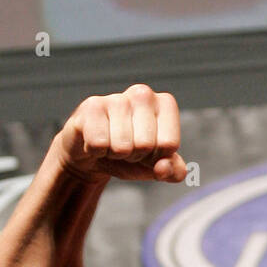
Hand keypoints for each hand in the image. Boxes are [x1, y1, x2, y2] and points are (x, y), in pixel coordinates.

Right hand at [55, 84, 186, 182]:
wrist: (94, 154)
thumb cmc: (131, 155)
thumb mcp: (158, 167)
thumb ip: (174, 172)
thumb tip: (162, 168)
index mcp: (165, 104)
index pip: (169, 144)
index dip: (157, 156)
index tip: (149, 149)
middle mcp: (143, 94)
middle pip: (146, 144)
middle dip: (136, 155)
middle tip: (128, 147)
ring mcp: (116, 97)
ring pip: (122, 146)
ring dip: (116, 154)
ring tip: (112, 142)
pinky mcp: (92, 105)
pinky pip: (99, 144)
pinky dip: (97, 150)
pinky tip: (96, 140)